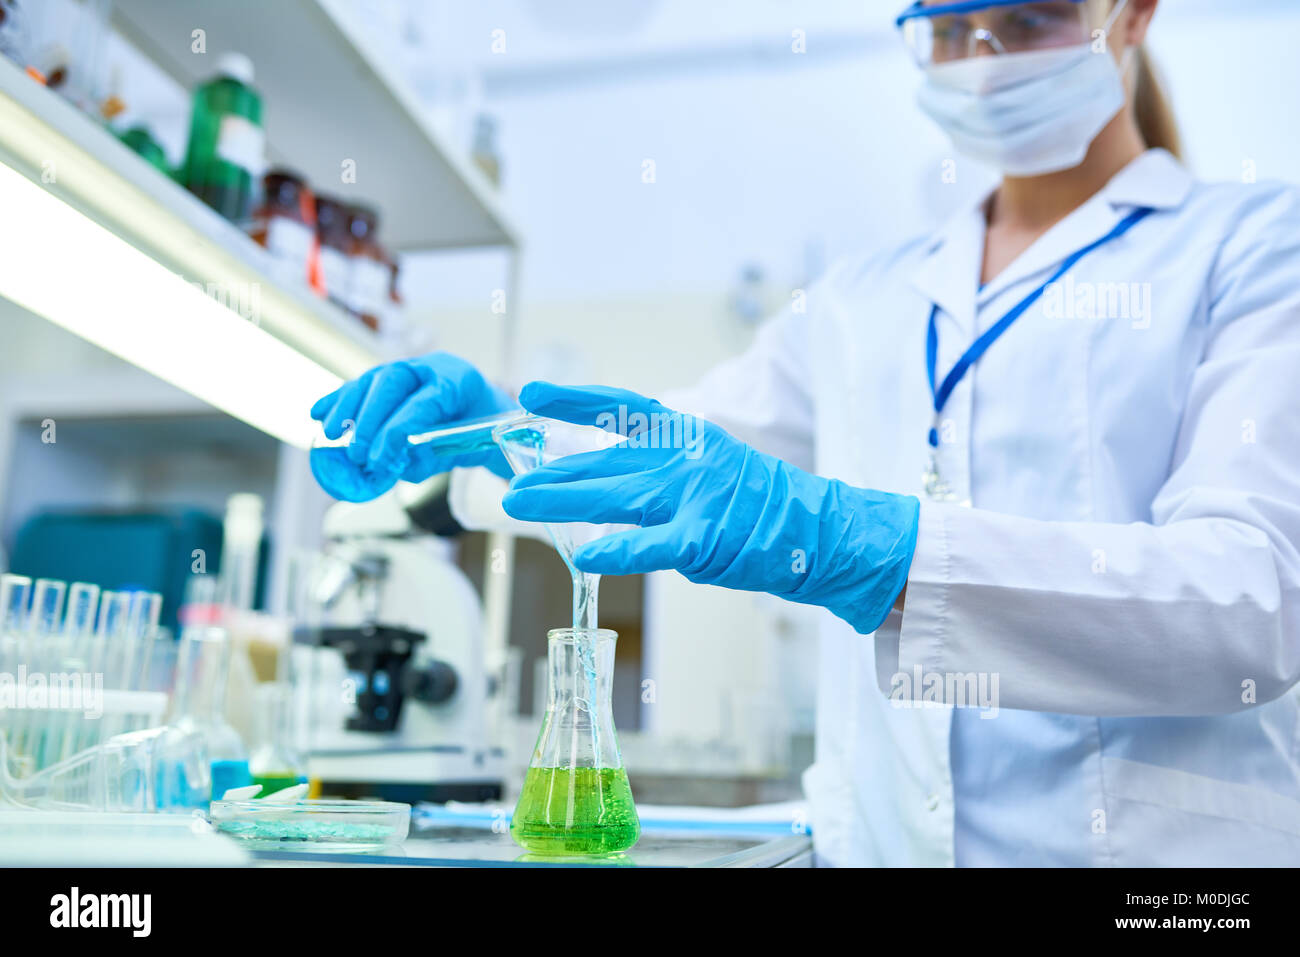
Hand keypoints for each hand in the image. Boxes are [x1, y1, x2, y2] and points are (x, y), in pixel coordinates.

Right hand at [309, 353, 514, 500]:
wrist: (483, 407)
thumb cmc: (476, 430)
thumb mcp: (465, 447)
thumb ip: (431, 457)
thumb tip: (390, 467)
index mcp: (457, 382)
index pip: (422, 403)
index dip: (397, 431)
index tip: (378, 459)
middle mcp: (430, 367)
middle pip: (390, 384)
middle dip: (368, 420)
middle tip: (356, 453)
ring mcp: (407, 367)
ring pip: (371, 380)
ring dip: (346, 408)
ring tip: (329, 435)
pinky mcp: (388, 375)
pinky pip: (360, 384)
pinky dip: (338, 398)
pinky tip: (317, 413)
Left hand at [501, 382, 919, 633]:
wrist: (817, 533)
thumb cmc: (760, 506)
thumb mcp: (713, 466)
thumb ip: (662, 469)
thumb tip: (602, 476)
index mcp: (690, 436)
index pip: (624, 409)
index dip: (576, 400)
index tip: (533, 395)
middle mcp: (688, 460)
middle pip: (606, 458)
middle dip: (553, 468)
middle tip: (511, 474)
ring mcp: (695, 498)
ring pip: (615, 496)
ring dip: (563, 499)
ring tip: (520, 503)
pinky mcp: (703, 540)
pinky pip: (648, 545)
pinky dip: (614, 548)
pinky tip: (582, 552)